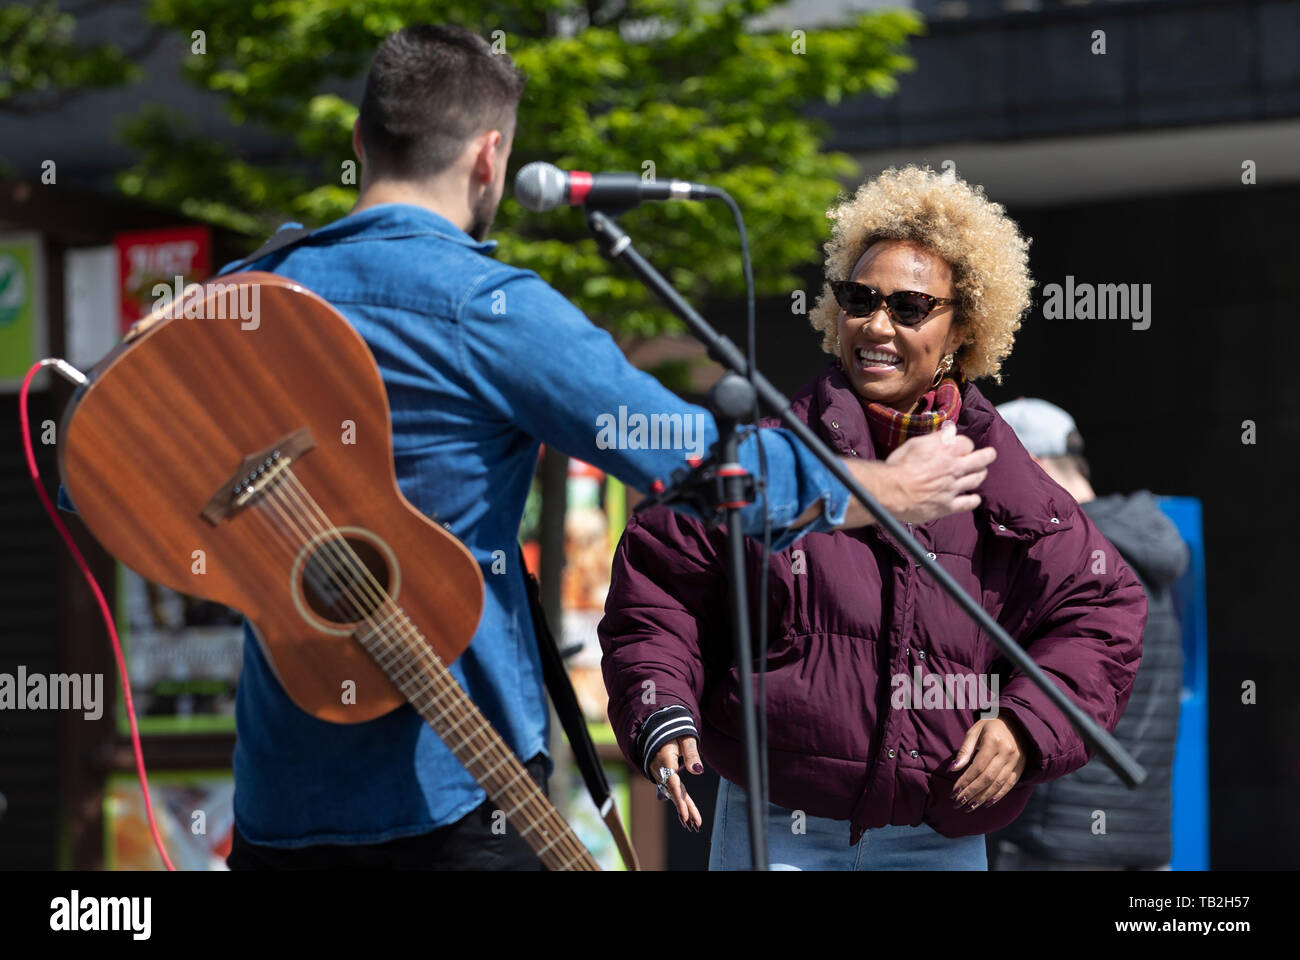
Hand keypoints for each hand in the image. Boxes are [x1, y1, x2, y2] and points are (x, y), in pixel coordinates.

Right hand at [649, 736, 704, 832]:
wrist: (656, 731)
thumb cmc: (672, 733)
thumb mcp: (684, 738)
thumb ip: (692, 753)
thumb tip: (698, 771)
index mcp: (665, 760)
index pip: (673, 783)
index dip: (679, 800)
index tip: (685, 815)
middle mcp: (660, 770)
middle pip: (674, 792)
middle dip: (684, 809)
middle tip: (694, 825)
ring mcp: (661, 775)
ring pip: (674, 794)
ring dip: (684, 809)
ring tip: (695, 826)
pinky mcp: (665, 777)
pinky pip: (674, 791)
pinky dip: (682, 803)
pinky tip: (689, 818)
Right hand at [874, 421, 995, 524]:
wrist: (891, 492)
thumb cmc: (899, 466)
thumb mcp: (915, 444)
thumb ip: (935, 438)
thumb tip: (950, 430)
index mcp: (946, 450)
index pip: (967, 443)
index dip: (965, 444)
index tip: (962, 445)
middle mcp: (954, 468)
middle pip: (981, 459)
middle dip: (987, 455)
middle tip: (990, 454)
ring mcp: (953, 487)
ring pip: (976, 479)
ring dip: (980, 475)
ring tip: (981, 473)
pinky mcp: (948, 506)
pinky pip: (968, 503)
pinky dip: (974, 500)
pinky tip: (975, 498)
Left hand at [949, 716, 1027, 810]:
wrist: (1017, 723)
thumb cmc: (990, 726)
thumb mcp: (974, 732)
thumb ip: (964, 750)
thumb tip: (952, 769)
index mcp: (993, 742)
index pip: (977, 767)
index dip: (965, 781)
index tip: (954, 792)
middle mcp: (1007, 753)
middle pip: (987, 778)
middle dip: (971, 792)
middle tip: (958, 803)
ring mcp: (1016, 761)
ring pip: (998, 784)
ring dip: (983, 797)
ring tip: (969, 806)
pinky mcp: (1020, 768)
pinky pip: (1009, 785)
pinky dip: (998, 796)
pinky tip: (986, 803)